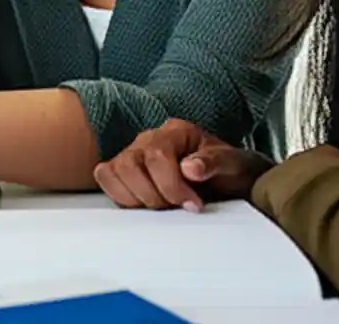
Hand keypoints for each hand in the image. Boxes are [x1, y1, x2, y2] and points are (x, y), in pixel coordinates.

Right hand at [93, 118, 272, 211]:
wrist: (228, 178)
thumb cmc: (228, 169)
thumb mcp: (232, 164)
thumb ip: (213, 162)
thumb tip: (190, 168)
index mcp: (175, 132)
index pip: (157, 155)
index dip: (172, 185)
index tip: (192, 204)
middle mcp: (148, 139)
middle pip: (129, 163)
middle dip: (153, 194)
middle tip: (176, 206)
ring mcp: (133, 154)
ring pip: (112, 171)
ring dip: (135, 198)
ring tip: (162, 206)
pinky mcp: (124, 171)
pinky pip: (106, 178)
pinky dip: (120, 195)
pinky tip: (144, 204)